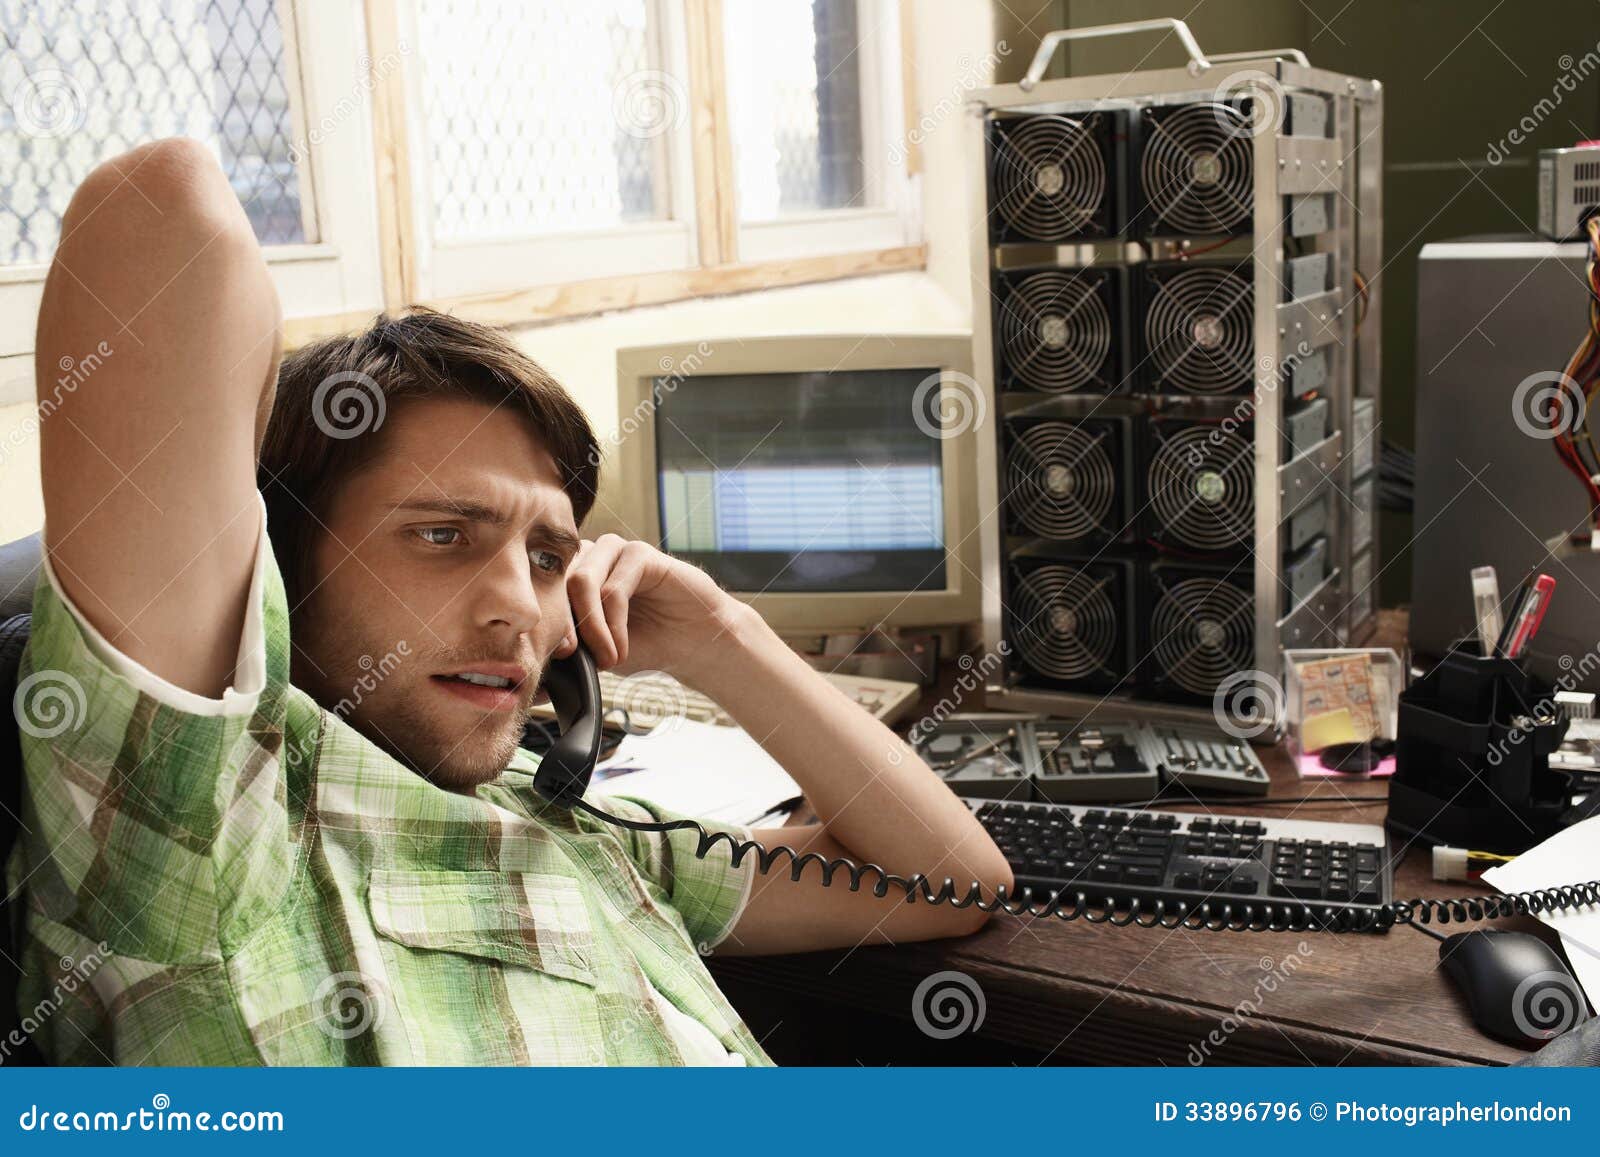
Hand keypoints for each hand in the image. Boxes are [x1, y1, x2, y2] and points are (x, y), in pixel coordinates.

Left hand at [554, 534, 750, 683]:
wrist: (693, 643)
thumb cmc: (644, 644)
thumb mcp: (594, 654)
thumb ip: (565, 656)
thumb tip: (522, 683)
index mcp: (571, 573)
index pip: (541, 589)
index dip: (543, 625)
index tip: (553, 660)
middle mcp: (589, 556)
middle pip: (556, 582)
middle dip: (563, 626)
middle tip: (574, 658)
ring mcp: (614, 551)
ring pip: (580, 583)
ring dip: (591, 628)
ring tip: (606, 658)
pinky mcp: (640, 553)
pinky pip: (612, 588)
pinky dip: (613, 625)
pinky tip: (621, 650)